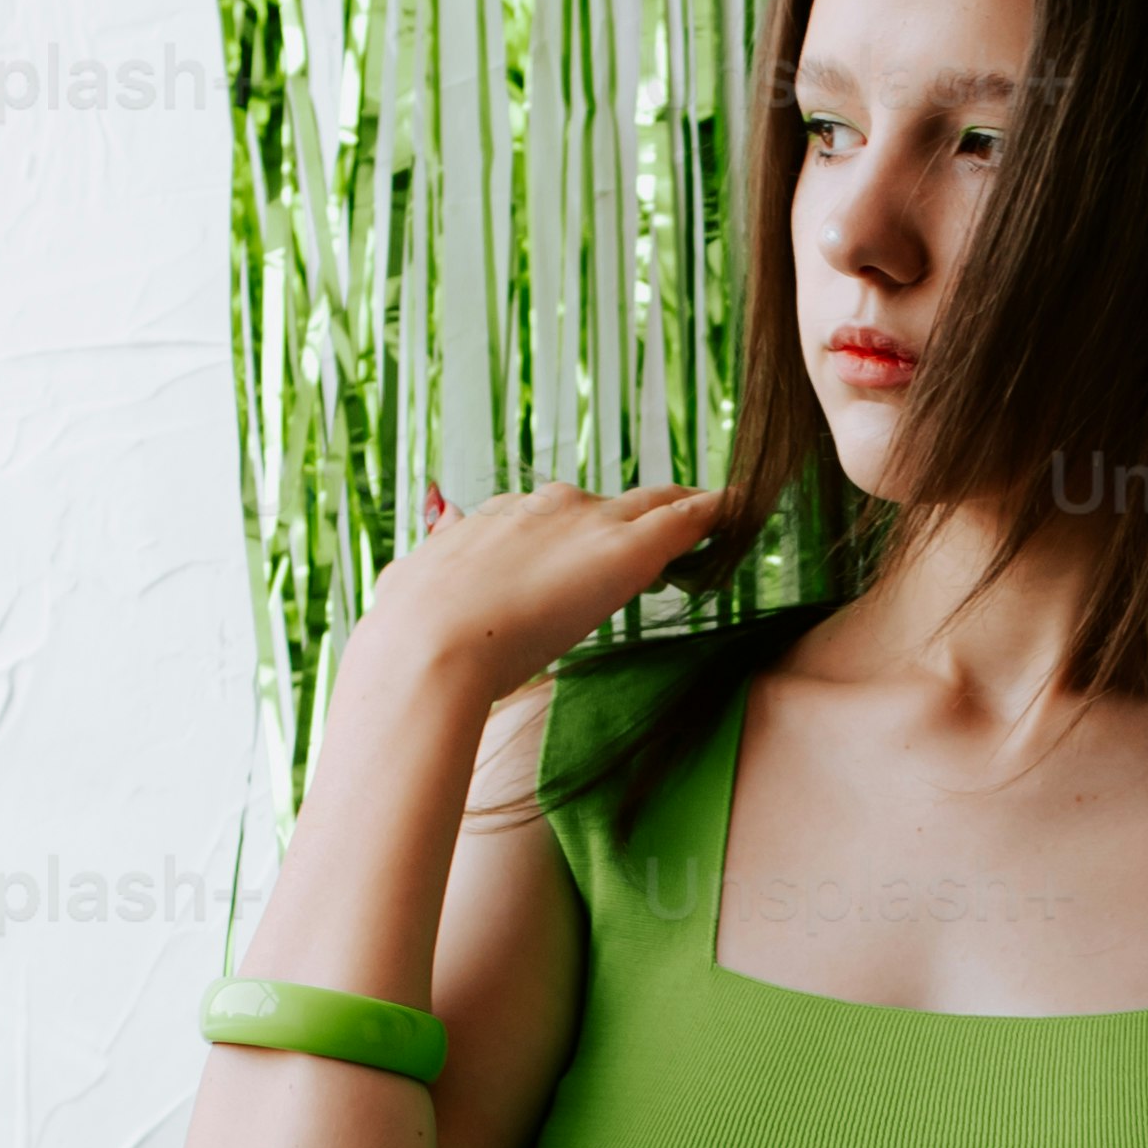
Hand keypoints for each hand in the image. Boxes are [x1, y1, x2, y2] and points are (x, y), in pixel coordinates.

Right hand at [372, 476, 734, 704]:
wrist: (431, 644)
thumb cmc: (409, 634)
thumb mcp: (406, 588)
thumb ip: (421, 571)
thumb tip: (405, 565)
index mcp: (492, 519)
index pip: (546, 519)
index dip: (571, 537)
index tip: (585, 554)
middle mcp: (542, 509)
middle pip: (604, 503)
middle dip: (633, 516)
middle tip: (666, 531)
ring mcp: (586, 525)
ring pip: (652, 504)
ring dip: (682, 509)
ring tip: (717, 513)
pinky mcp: (627, 551)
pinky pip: (685, 520)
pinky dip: (716, 512)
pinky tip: (742, 509)